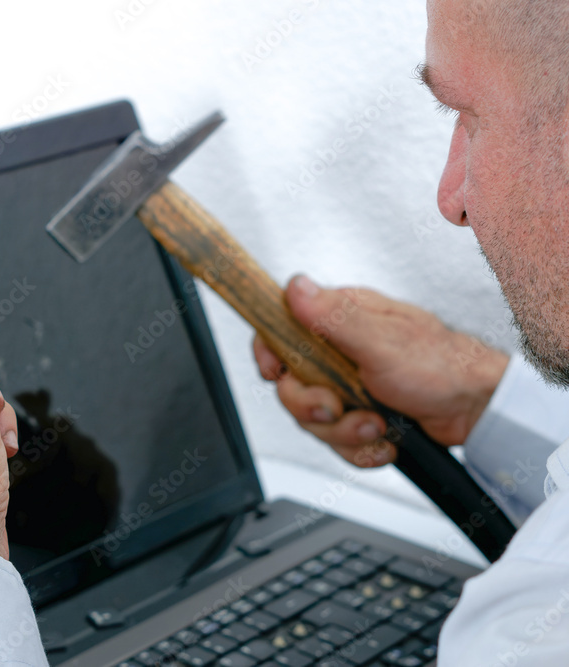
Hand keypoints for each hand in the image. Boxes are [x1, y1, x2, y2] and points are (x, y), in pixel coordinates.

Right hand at [253, 275, 508, 467]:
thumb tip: (295, 287)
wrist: (478, 409)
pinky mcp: (359, 414)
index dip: (269, 356)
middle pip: (290, 386)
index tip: (276, 374)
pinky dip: (360, 448)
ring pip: (314, 419)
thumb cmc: (441, 366)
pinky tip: (383, 440)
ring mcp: (348, 385)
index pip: (279, 331)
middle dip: (314, 407)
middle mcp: (339, 352)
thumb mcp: (381, 340)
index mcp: (339, 321)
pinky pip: (338, 441)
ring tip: (376, 425)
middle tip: (338, 406)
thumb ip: (333, 317)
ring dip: (344, 432)